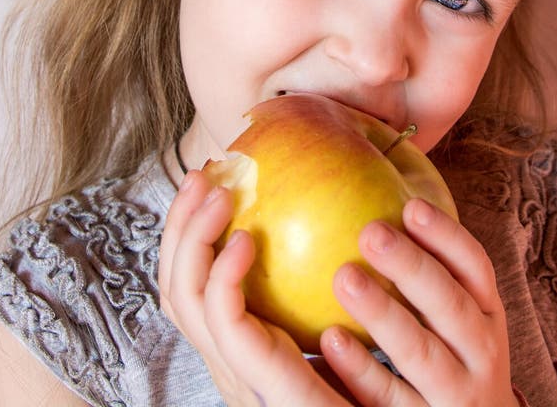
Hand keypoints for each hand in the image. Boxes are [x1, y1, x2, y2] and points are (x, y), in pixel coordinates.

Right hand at [159, 171, 358, 405]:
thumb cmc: (382, 379)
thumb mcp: (346, 316)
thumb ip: (324, 276)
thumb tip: (331, 202)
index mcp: (242, 342)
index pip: (190, 283)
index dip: (186, 231)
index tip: (206, 179)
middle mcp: (228, 359)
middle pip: (174, 287)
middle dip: (178, 226)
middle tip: (202, 174)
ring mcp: (238, 373)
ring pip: (184, 300)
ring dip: (193, 241)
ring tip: (220, 195)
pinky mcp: (259, 381)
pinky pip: (226, 325)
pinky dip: (223, 277)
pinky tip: (246, 239)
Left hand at [319, 199, 519, 406]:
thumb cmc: (451, 361)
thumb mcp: (456, 320)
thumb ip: (427, 276)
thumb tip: (380, 209)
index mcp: (486, 316)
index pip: (475, 269)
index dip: (447, 236)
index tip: (412, 206)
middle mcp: (481, 354)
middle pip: (451, 306)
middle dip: (413, 267)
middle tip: (369, 231)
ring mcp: (457, 395)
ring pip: (423, 353)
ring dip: (384, 314)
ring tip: (344, 276)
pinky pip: (392, 398)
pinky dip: (364, 370)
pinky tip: (332, 339)